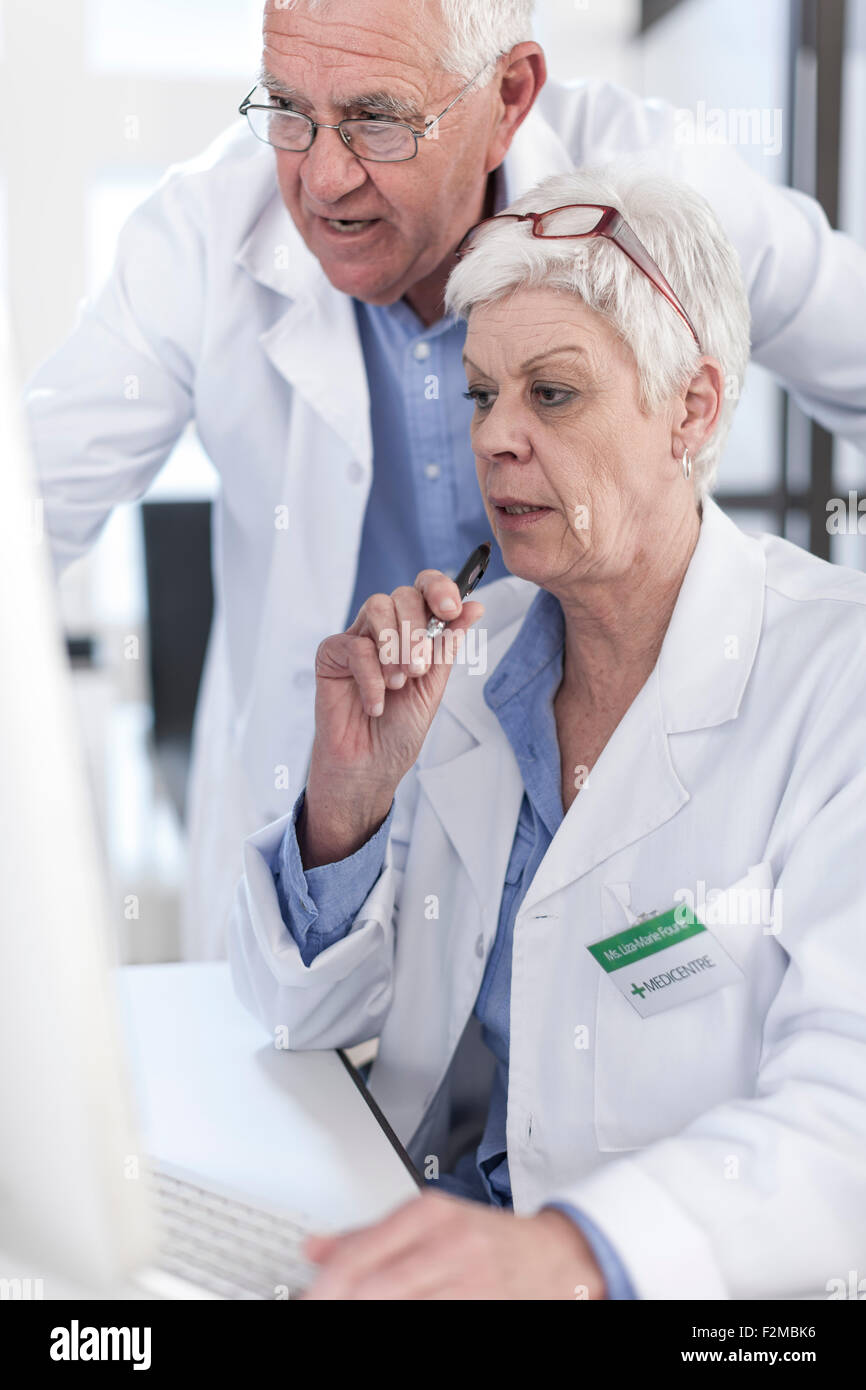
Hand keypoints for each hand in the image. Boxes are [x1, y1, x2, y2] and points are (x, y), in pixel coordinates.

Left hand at [298, 1191, 605, 1299]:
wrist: (557, 1258)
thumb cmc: (488, 1242)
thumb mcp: (430, 1223)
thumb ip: (368, 1236)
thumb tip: (312, 1250)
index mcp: (429, 1214)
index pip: (358, 1254)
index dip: (324, 1288)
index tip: (305, 1301)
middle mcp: (449, 1245)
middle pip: (375, 1289)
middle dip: (340, 1307)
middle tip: (316, 1313)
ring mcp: (470, 1285)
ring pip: (402, 1309)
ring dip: (366, 1319)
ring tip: (347, 1323)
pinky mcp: (486, 1311)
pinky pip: (437, 1323)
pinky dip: (405, 1325)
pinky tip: (392, 1325)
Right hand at [300, 571, 483, 867]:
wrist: (370, 767)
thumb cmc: (400, 730)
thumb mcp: (434, 686)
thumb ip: (448, 646)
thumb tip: (475, 606)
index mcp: (413, 632)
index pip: (425, 589)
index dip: (440, 588)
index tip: (451, 609)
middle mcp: (385, 629)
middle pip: (402, 595)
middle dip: (416, 629)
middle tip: (420, 670)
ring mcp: (357, 639)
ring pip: (376, 607)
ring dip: (395, 647)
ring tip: (399, 684)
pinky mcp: (331, 655)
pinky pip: (354, 645)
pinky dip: (371, 677)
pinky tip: (375, 705)